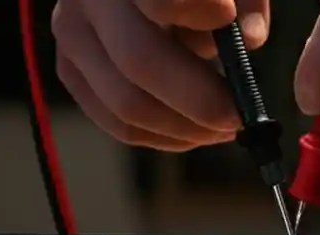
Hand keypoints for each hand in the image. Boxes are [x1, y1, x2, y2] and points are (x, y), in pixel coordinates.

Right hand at [53, 0, 270, 150]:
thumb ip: (245, 1)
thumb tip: (249, 39)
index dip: (197, 11)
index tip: (226, 21)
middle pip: (139, 60)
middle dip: (198, 99)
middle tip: (237, 115)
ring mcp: (71, 34)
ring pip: (126, 104)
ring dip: (185, 128)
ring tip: (223, 127)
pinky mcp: (70, 69)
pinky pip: (118, 123)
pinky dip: (164, 136)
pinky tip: (196, 132)